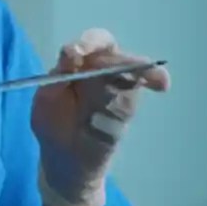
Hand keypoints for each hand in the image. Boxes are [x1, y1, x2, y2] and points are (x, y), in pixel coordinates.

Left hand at [31, 28, 169, 205]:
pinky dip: (153, 80)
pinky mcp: (128, 105)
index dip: (89, 43)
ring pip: (134, 68)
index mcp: (78, 63)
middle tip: (128, 67)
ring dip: (144, 68)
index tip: (79, 54)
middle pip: (116, 54)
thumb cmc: (53, 126)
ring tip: (156, 78)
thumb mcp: (46, 101)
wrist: (65, 162)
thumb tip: (71, 53)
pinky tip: (161, 83)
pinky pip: (140, 89)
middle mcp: (100, 70)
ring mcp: (116, 86)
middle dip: (123, 58)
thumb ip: (57, 77)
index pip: (89, 44)